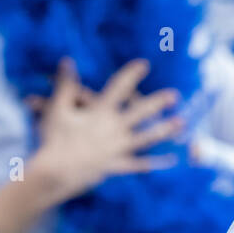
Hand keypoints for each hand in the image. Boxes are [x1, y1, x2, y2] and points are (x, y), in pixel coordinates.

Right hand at [27, 57, 184, 204]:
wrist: (55, 172)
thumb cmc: (53, 139)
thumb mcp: (57, 109)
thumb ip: (65, 85)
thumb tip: (67, 60)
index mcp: (100, 113)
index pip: (118, 88)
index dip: (131, 75)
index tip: (144, 64)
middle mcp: (114, 129)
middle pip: (141, 112)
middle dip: (158, 102)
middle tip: (175, 95)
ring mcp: (117, 148)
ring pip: (146, 137)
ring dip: (164, 129)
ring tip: (181, 123)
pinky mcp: (116, 165)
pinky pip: (137, 164)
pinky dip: (152, 163)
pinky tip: (169, 160)